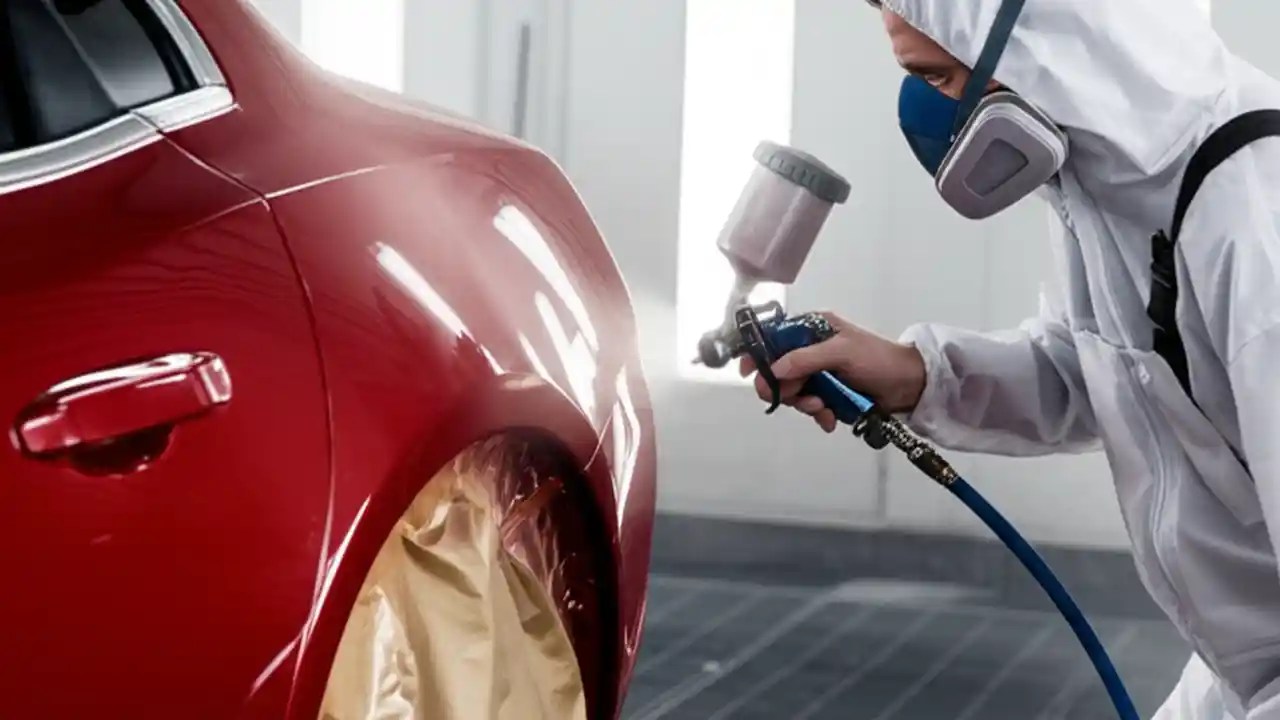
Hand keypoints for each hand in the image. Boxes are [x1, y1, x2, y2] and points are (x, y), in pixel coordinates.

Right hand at [738, 312, 926, 432]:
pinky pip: (809, 406)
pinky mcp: (827, 394)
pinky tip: (829, 418)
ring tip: (822, 408)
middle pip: (778, 370)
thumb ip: (807, 359)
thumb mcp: (843, 353)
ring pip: (792, 392)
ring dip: (804, 404)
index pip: (774, 337)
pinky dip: (817, 415)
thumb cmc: (881, 360)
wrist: (910, 386)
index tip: (749, 371)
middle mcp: (812, 350)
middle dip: (785, 387)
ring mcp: (819, 373)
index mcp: (813, 329)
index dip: (759, 353)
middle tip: (795, 397)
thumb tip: (775, 369)